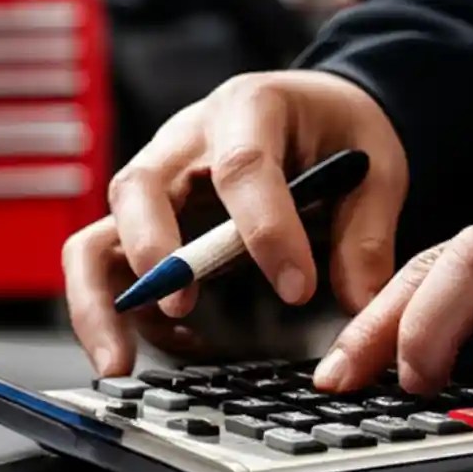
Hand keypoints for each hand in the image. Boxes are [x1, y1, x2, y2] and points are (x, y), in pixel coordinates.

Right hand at [63, 70, 407, 375]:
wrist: (311, 114)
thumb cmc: (334, 134)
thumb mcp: (375, 171)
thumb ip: (366, 238)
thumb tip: (362, 306)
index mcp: (248, 108)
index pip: (242, 166)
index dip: (267, 230)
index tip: (299, 290)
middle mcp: (184, 143)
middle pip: (137, 189)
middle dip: (151, 254)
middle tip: (178, 311)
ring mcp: (154, 187)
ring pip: (97, 236)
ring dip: (101, 303)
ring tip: (119, 364)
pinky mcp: (142, 228)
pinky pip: (111, 273)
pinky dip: (132, 318)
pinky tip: (180, 348)